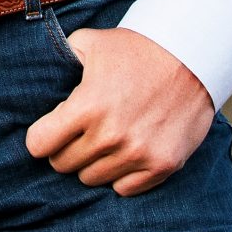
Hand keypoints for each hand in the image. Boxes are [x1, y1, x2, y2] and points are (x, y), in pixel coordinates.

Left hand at [25, 27, 213, 195]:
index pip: (40, 144)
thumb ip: (61, 59)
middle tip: (78, 132)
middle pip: (64, 164)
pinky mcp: (161, 166)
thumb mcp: (90, 42)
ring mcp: (137, 153)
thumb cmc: (135, 48)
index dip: (40, 138)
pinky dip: (120, 175)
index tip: (48, 131)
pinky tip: (124, 151)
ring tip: (102, 139)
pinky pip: (124, 189)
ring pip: (92, 179)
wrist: (191, 57)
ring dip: (92, 162)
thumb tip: (40, 74)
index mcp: (87, 105)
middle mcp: (110, 135)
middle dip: (65, 148)